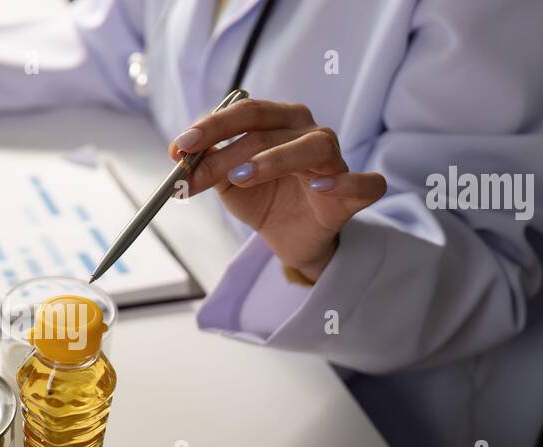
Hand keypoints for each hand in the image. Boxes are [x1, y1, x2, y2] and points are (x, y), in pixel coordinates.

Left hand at [169, 100, 385, 282]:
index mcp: (280, 122)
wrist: (291, 238)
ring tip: (240, 178)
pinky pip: (362, 182)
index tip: (180, 146)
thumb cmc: (264, 200)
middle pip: (268, 130)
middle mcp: (309, 132)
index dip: (212, 126)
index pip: (246, 112)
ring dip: (274, 159)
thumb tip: (180, 156)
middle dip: (225, 152)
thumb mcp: (228, 184)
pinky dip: (344, 181)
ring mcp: (336, 159)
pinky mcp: (356, 192)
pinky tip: (321, 186)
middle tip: (193, 170)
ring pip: (312, 147)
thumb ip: (208, 166)